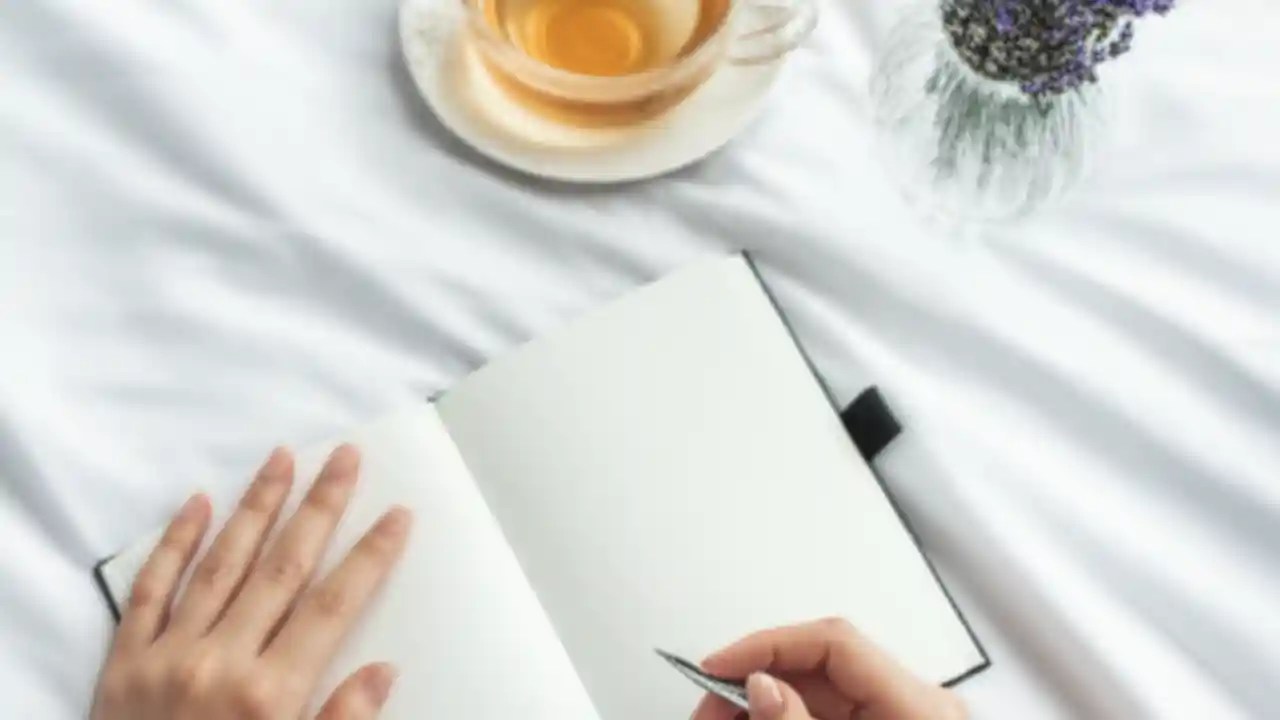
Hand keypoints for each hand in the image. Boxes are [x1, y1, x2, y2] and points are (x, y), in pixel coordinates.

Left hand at [91, 445, 411, 719]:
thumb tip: (384, 671)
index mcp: (271, 695)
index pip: (334, 605)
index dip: (370, 556)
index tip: (397, 514)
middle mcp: (221, 662)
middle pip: (283, 567)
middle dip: (319, 507)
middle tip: (345, 457)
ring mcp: (168, 656)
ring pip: (221, 564)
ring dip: (256, 506)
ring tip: (282, 457)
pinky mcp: (123, 662)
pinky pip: (150, 590)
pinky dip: (173, 544)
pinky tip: (197, 503)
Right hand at [692, 618, 965, 719]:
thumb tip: (762, 685)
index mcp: (921, 706)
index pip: (833, 640)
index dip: (767, 644)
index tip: (718, 664)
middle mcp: (918, 706)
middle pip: (818, 666)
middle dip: (752, 681)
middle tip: (707, 707)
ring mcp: (901, 719)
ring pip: (814, 691)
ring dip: (759, 704)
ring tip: (718, 719)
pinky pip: (824, 714)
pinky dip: (781, 718)